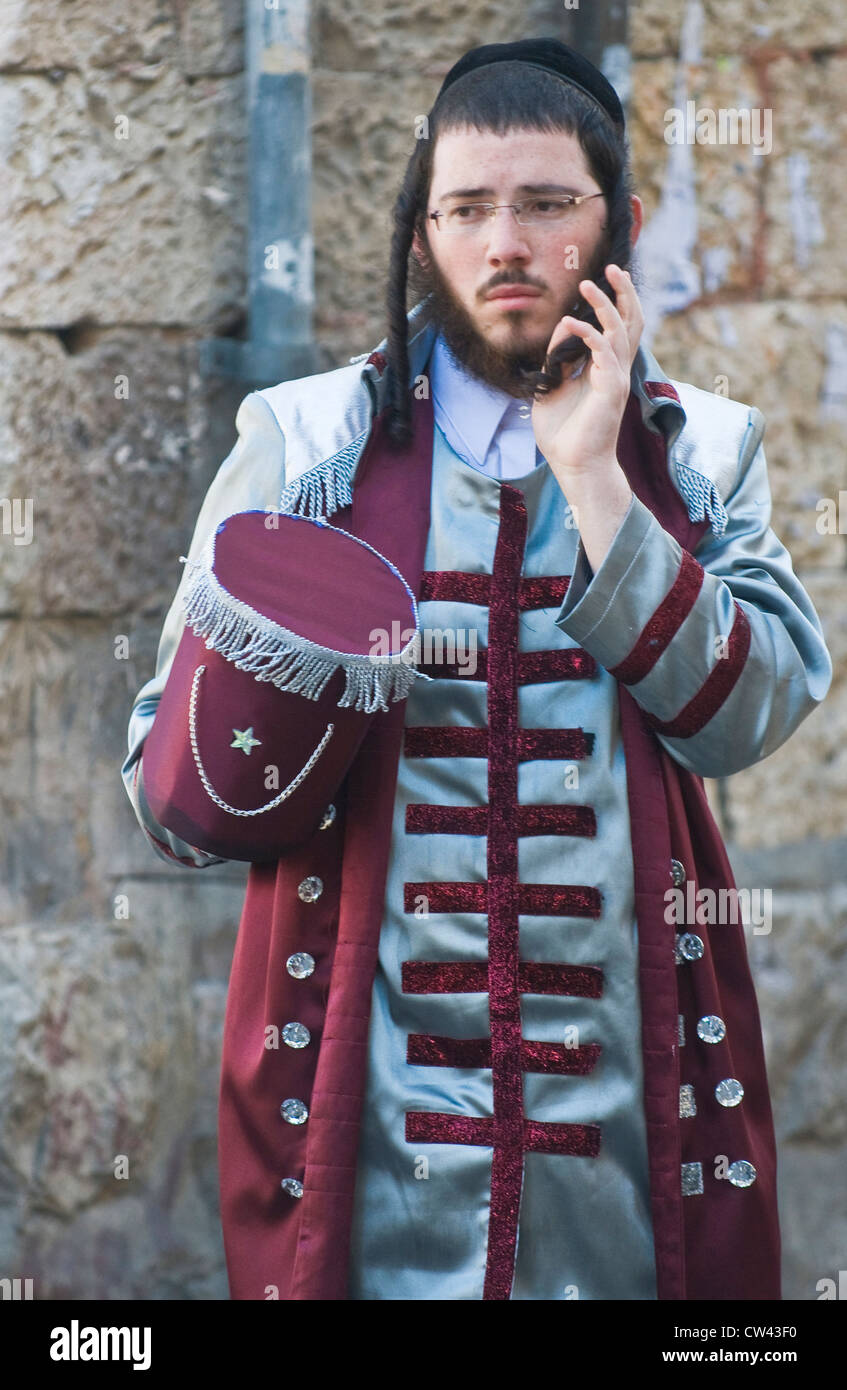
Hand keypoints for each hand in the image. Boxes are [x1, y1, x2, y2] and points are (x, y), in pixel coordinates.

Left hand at [531, 264, 644, 479]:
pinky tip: (572, 322)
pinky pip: (604, 351)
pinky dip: (588, 333)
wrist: (575, 467)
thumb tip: (565, 321)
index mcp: (605, 370)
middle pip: (632, 322)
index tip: (600, 280)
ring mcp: (616, 378)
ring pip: (621, 330)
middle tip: (613, 267)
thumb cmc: (564, 435)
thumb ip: (557, 357)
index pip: (618, 328)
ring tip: (590, 281)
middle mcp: (616, 370)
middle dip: (624, 292)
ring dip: (606, 303)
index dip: (614, 303)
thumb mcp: (551, 387)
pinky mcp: (611, 389)